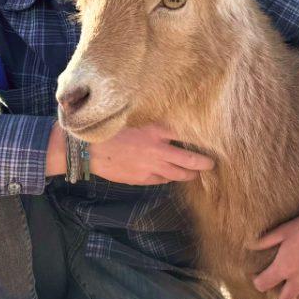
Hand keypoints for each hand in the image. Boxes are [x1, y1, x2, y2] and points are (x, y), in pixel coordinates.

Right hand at [45, 122, 213, 184]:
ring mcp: (150, 166)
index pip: (187, 135)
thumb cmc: (108, 129)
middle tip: (212, 163)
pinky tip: (174, 176)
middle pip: (189, 159)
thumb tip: (169, 122)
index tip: (213, 140)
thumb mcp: (132, 118)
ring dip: (190, 173)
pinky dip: (170, 178)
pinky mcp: (141, 178)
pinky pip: (162, 180)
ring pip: (178, 173)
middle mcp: (157, 150)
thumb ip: (151, 122)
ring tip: (197, 173)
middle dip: (204, 162)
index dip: (201, 139)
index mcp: (156, 131)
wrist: (85, 149)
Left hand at [250, 190, 298, 298]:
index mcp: (284, 268)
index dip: (258, 281)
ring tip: (298, 279)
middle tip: (281, 280)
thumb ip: (266, 240)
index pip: (263, 285)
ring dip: (297, 291)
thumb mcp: (285, 229)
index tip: (260, 276)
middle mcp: (298, 281)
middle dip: (279, 292)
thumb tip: (250, 246)